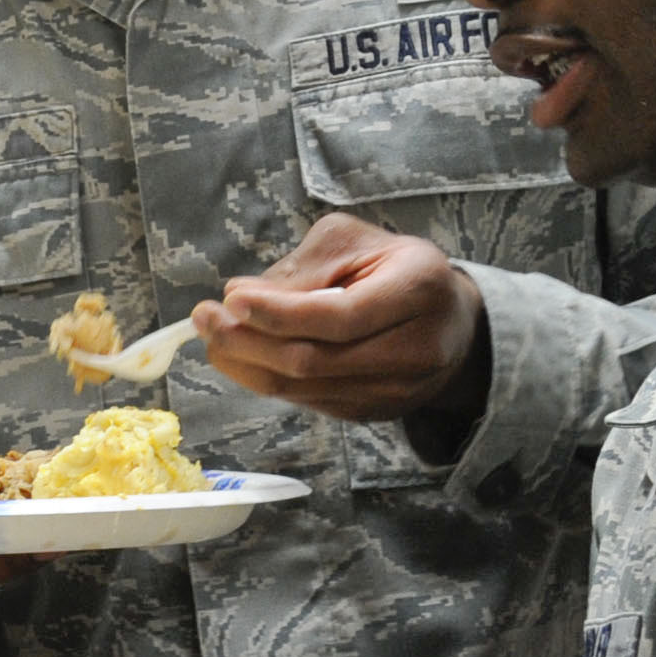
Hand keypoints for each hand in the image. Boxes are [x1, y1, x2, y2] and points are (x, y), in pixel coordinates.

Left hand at [198, 215, 488, 422]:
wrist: (452, 324)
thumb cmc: (397, 270)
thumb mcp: (357, 242)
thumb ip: (302, 266)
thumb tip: (239, 296)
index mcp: (418, 291)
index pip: (339, 316)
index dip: (279, 313)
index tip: (231, 298)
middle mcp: (414, 350)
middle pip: (314, 361)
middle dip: (247, 341)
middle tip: (203, 318)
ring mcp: (395, 392)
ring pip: (304, 389)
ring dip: (246, 364)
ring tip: (212, 336)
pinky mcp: (373, 415)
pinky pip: (308, 402)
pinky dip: (267, 380)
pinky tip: (243, 356)